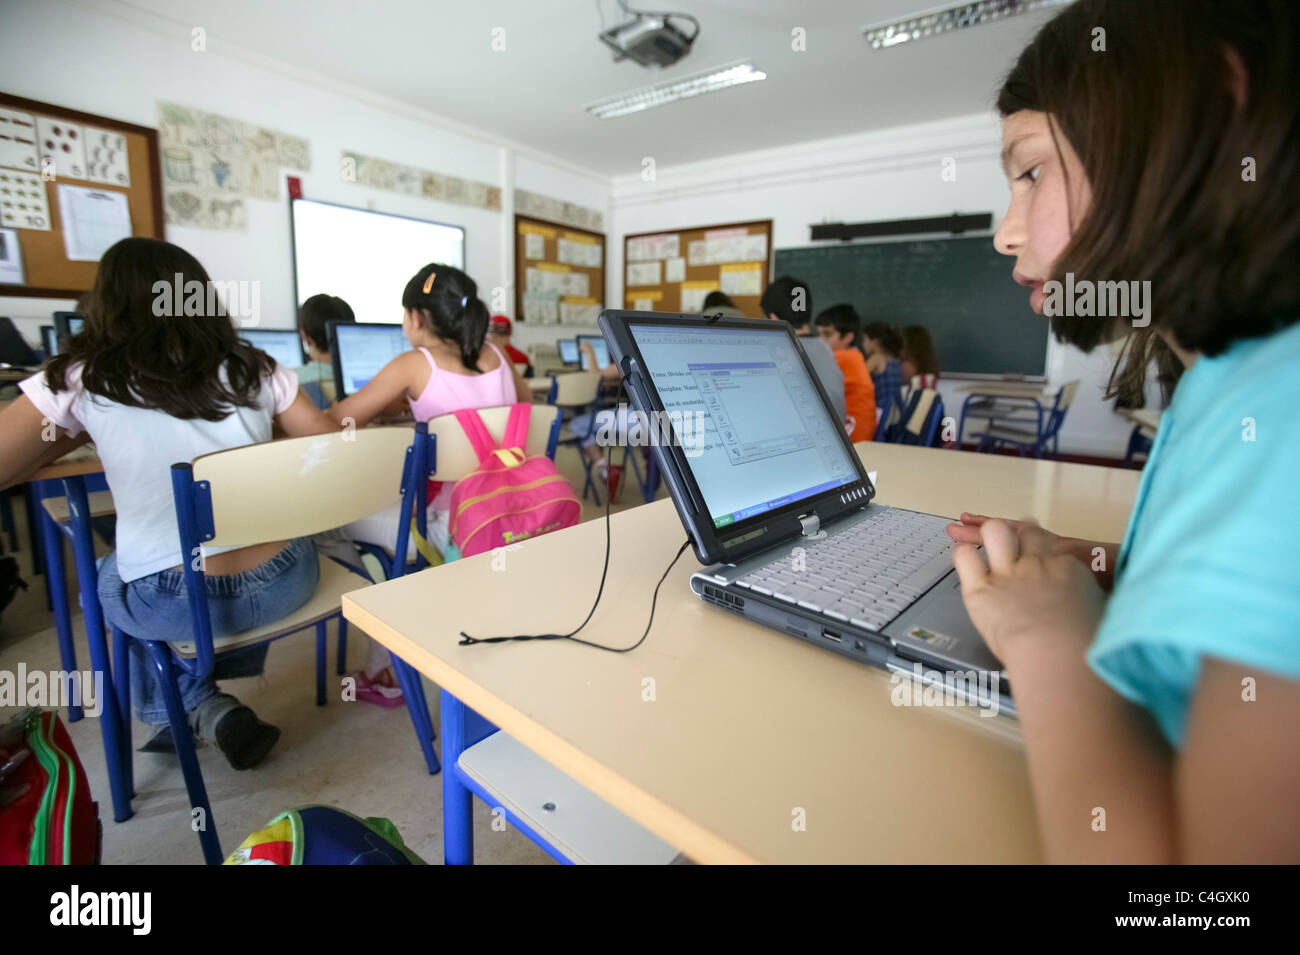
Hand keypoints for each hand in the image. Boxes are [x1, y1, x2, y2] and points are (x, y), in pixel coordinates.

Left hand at [951, 518, 1107, 667]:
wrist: (1056, 652)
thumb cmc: (1083, 645)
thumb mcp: (1098, 615)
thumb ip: (1086, 602)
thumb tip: (1083, 608)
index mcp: (1067, 569)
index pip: (1052, 548)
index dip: (1043, 555)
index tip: (1040, 568)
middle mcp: (1035, 564)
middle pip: (1025, 532)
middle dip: (1019, 539)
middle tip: (1013, 555)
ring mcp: (1006, 574)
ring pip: (994, 531)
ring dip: (991, 538)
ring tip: (990, 554)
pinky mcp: (979, 590)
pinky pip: (964, 557)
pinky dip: (963, 555)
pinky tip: (968, 563)